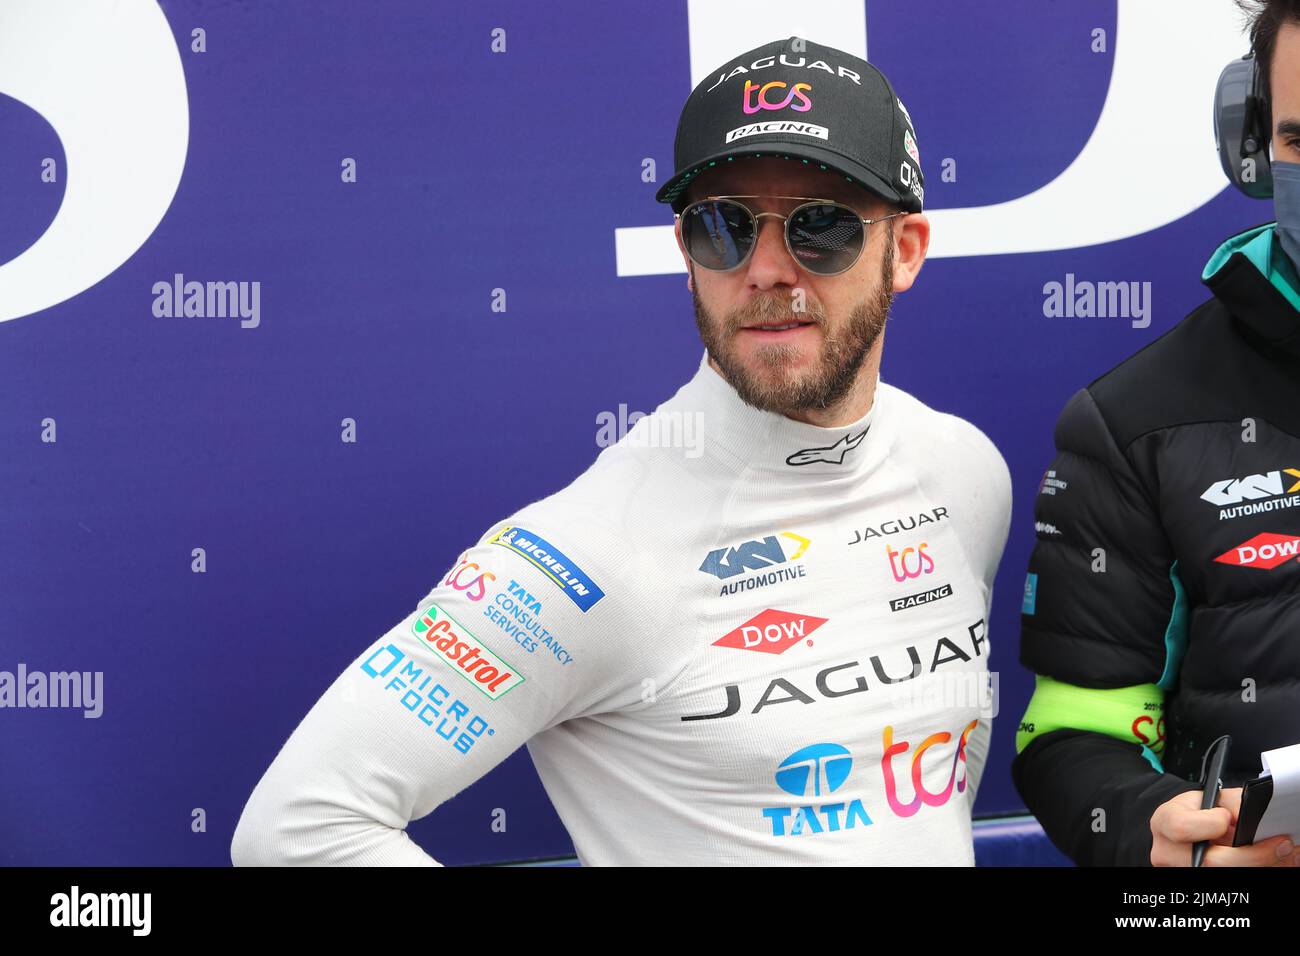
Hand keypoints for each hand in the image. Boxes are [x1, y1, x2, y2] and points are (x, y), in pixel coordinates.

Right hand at [1150, 787, 1296, 865]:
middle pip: (1212, 863)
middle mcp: (1167, 852)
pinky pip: (1228, 877)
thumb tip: (1254, 819)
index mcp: (1165, 822)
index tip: (1227, 818)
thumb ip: (1233, 803)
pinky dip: (1249, 868)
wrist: (1182, 828)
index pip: (1183, 828)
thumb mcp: (1210, 797)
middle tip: (1280, 845)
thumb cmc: (1196, 810)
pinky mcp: (1196, 881)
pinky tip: (1258, 860)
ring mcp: (1180, 871)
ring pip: (1225, 874)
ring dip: (1254, 864)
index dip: (1211, 823)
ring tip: (1272, 852)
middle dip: (1252, 855)